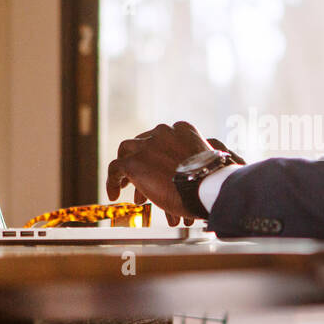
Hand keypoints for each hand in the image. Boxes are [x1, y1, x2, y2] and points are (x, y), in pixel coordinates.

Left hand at [105, 121, 241, 225]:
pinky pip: (115, 168)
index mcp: (182, 129)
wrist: (205, 186)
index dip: (156, 153)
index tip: (157, 166)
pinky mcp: (133, 162)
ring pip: (126, 151)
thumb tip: (187, 178)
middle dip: (141, 160)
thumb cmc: (211, 181)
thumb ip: (193, 162)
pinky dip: (112, 181)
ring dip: (127, 168)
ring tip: (125, 185)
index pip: (161, 137)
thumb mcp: (205, 163)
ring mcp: (146, 146)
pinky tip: (114, 194)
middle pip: (143, 142)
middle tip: (140, 177)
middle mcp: (162, 132)